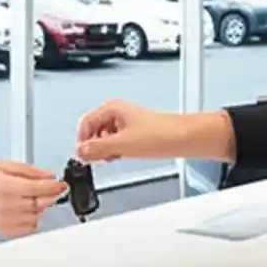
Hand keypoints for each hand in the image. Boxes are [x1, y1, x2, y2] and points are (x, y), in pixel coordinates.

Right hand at [0, 161, 66, 238]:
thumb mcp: (2, 165)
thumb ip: (28, 170)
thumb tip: (49, 175)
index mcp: (6, 186)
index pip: (40, 188)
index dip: (55, 186)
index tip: (62, 184)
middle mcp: (7, 206)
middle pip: (42, 203)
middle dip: (48, 195)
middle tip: (46, 189)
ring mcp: (6, 221)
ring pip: (38, 216)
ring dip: (39, 207)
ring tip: (27, 198)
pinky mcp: (5, 231)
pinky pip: (29, 228)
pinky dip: (31, 219)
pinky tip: (22, 209)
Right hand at [76, 99, 234, 162]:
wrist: (185, 138)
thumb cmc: (161, 134)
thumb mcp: (122, 145)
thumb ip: (98, 149)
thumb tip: (81, 151)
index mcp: (112, 108)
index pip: (85, 123)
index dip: (82, 141)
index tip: (84, 155)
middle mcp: (119, 112)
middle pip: (94, 129)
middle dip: (94, 145)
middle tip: (98, 158)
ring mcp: (128, 122)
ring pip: (105, 136)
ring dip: (105, 149)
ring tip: (114, 157)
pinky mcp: (136, 132)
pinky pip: (117, 141)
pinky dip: (116, 150)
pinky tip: (123, 156)